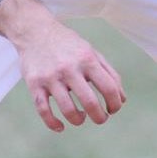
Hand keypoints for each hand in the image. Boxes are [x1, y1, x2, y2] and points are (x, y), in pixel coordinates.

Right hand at [0, 0, 124, 131]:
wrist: (34, 30)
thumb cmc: (68, 45)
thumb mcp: (92, 52)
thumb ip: (109, 74)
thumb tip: (122, 100)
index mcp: (87, 59)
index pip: (109, 88)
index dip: (115, 104)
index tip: (113, 109)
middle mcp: (70, 68)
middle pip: (90, 102)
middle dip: (100, 117)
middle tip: (100, 119)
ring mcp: (51, 77)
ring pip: (67, 109)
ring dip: (78, 120)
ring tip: (81, 118)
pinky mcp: (34, 84)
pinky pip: (43, 110)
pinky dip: (53, 123)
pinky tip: (60, 127)